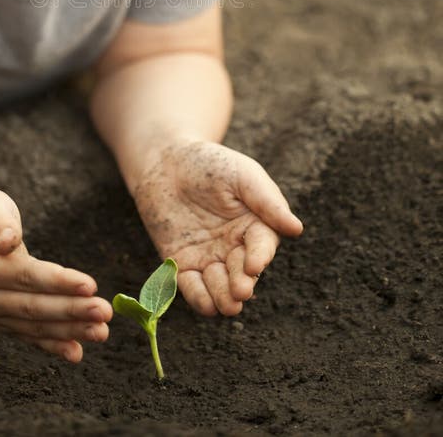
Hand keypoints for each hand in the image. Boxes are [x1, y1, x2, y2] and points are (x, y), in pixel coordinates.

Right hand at [0, 189, 112, 361]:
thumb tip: (8, 241)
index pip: (27, 276)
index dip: (59, 282)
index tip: (91, 285)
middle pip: (35, 306)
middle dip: (73, 311)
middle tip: (105, 312)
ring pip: (37, 326)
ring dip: (71, 331)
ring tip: (102, 332)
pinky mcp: (4, 322)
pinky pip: (32, 336)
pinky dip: (55, 345)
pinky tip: (77, 352)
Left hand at [132, 141, 302, 316]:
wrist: (166, 160)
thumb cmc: (210, 163)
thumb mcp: (242, 174)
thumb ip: (267, 201)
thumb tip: (297, 228)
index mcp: (254, 226)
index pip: (262, 246)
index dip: (260, 257)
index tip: (254, 265)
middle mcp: (234, 247)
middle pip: (242, 273)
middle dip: (242, 284)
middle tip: (240, 290)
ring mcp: (208, 258)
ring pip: (220, 288)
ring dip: (224, 297)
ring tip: (227, 303)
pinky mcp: (182, 264)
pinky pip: (192, 288)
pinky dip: (199, 298)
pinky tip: (206, 303)